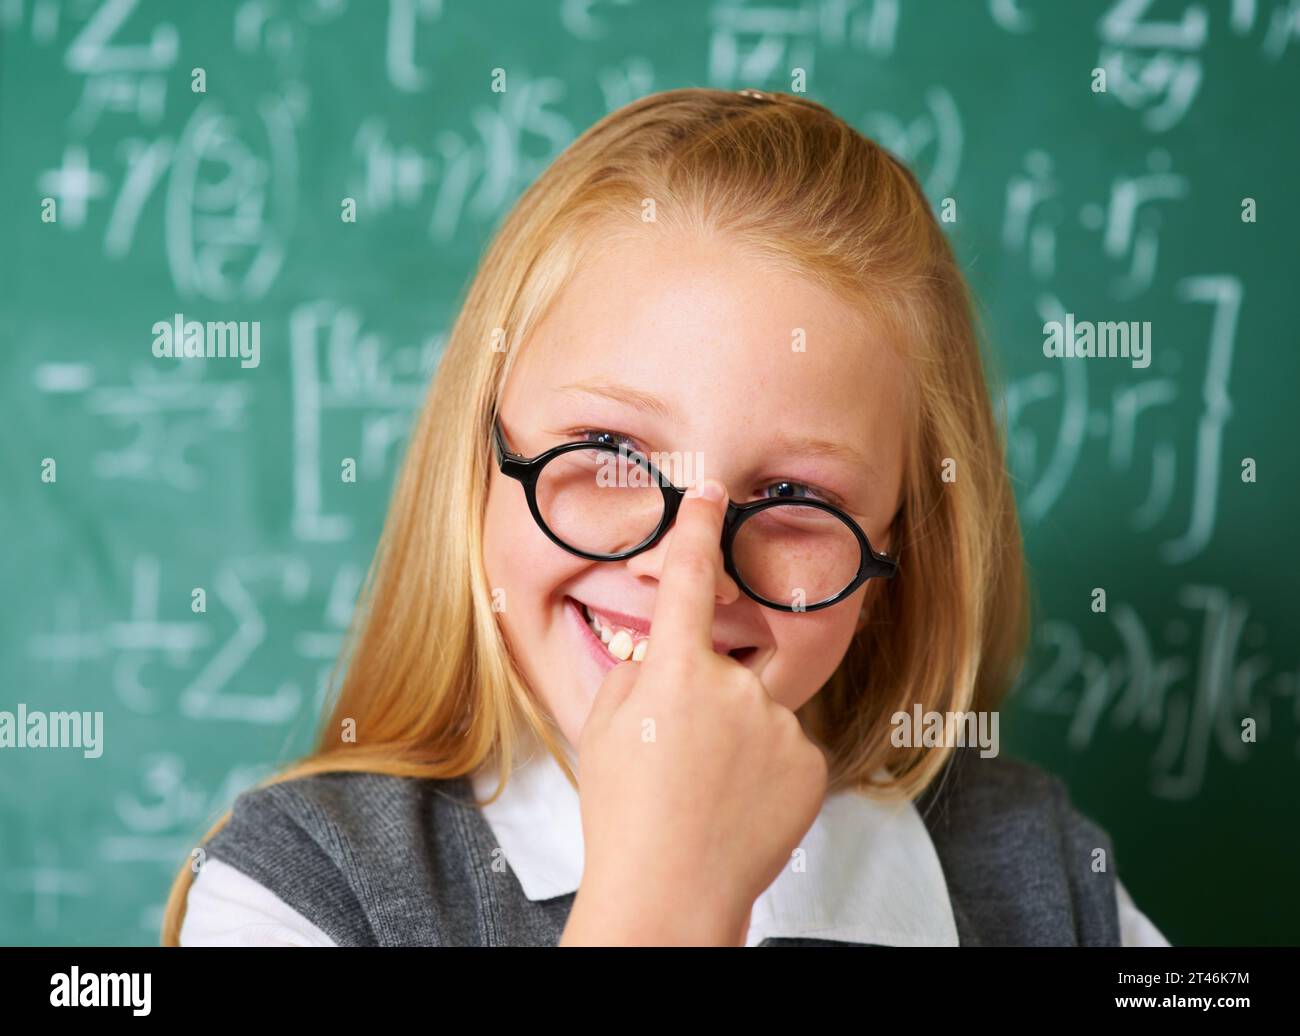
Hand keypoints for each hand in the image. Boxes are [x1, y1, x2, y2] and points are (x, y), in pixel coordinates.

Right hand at [560, 478, 828, 945]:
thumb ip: (639, 673)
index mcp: (675, 672)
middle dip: (707, 691)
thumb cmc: (624, 813)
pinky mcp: (810, 762)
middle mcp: (735, 688)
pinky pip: (787, 743)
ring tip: (708, 789)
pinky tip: (739, 802)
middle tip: (682, 751)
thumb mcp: (607, 726)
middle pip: (727, 661)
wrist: (669, 893)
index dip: (698, 527)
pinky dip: (766, 765)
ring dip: (738, 733)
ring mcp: (779, 725)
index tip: (710, 493)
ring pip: (759, 706)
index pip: (689, 578)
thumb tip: (665, 655)